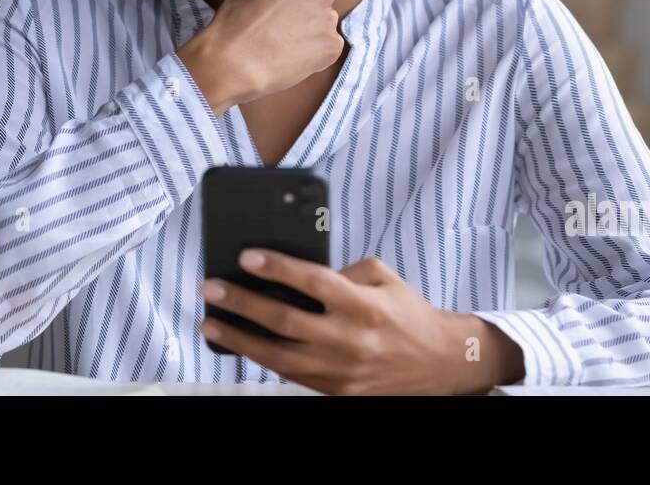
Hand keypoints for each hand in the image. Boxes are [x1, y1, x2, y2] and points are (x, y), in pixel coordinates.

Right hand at [178, 0, 344, 115]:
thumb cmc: (236, 21)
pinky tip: (291, 54)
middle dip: (310, 6)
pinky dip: (315, 51)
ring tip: (284, 40)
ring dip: (312, 28)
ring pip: (327, 21)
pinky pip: (328, 46)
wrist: (235, 62)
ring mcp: (330, 19)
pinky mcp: (332, 47)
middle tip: (282, 20)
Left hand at [199, 249, 524, 394]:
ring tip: (211, 323)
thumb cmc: (408, 313)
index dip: (277, 268)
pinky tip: (242, 346)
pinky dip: (262, 360)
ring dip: (239, 338)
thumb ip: (343, 270)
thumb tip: (299, 272)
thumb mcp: (383, 276)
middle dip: (241, 302)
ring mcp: (341, 371)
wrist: (439, 363)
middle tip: (210, 288)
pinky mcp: (337, 393)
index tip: (246, 257)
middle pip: (284, 319)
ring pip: (277, 355)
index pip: (312, 281)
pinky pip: (291, 376)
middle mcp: (350, 338)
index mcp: (363, 304)